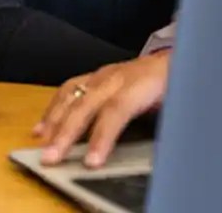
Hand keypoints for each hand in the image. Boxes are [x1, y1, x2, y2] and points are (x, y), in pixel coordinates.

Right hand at [34, 50, 169, 167]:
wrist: (175, 59)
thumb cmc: (177, 83)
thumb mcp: (179, 103)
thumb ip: (166, 123)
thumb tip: (162, 149)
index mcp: (141, 83)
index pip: (117, 110)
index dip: (102, 137)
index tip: (91, 161)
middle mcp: (117, 76)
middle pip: (86, 104)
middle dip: (66, 133)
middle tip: (53, 157)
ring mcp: (103, 74)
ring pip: (72, 95)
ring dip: (53, 122)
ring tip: (42, 145)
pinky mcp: (94, 76)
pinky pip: (68, 90)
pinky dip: (52, 110)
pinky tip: (41, 128)